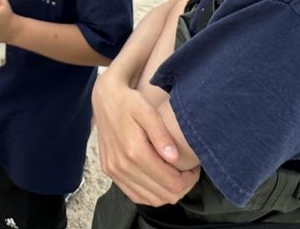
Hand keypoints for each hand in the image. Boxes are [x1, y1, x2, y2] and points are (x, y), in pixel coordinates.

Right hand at [93, 73, 199, 205]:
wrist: (105, 99)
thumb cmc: (129, 102)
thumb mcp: (148, 111)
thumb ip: (161, 135)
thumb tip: (175, 158)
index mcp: (134, 152)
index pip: (171, 183)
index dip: (189, 180)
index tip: (194, 168)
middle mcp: (122, 166)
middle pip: (163, 196)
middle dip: (181, 187)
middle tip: (187, 172)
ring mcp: (114, 171)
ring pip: (150, 200)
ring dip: (167, 192)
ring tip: (175, 175)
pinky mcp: (109, 172)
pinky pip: (135, 196)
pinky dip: (151, 194)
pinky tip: (159, 180)